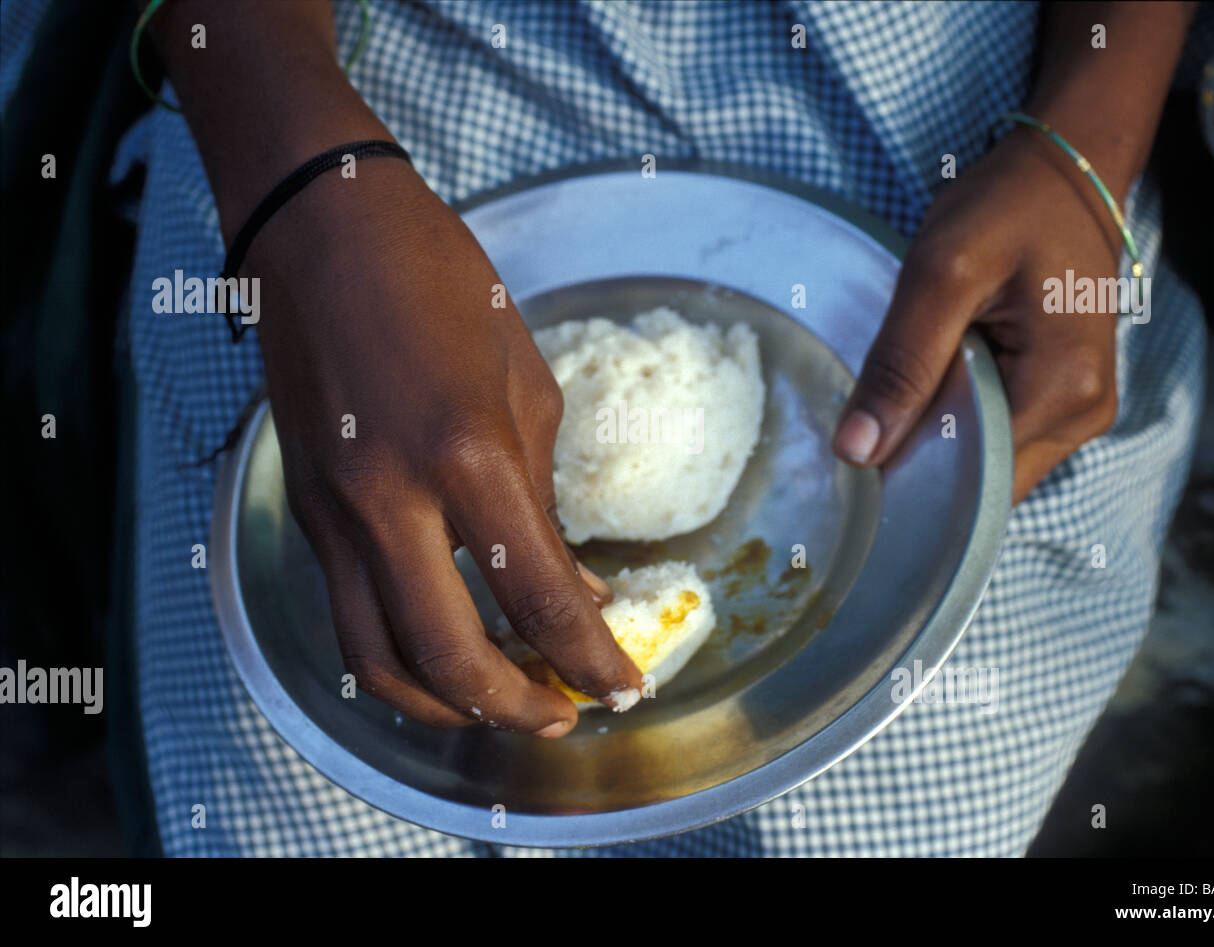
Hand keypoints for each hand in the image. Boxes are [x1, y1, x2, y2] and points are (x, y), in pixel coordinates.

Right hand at [248, 157, 642, 735]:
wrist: (321, 229)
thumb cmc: (439, 285)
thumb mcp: (522, 382)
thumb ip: (541, 496)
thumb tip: (568, 583)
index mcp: (467, 453)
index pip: (538, 595)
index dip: (590, 659)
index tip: (623, 688)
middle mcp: (390, 497)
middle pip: (447, 657)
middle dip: (514, 707)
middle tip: (561, 715)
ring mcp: (335, 510)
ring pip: (375, 658)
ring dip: (442, 705)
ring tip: (496, 705)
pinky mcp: (306, 509)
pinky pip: (347, 613)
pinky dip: (396, 655)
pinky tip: (441, 652)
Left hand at [833, 127, 1124, 502]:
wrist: (1064, 171)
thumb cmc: (1009, 206)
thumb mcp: (940, 272)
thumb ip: (901, 363)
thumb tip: (856, 450)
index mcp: (1064, 390)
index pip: (974, 478)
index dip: (911, 474)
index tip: (856, 458)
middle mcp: (1083, 416)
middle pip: (985, 482)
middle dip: (924, 463)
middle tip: (865, 431)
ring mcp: (1078, 411)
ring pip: (990, 466)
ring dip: (939, 444)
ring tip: (896, 406)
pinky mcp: (1062, 398)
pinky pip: (998, 438)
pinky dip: (957, 426)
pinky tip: (925, 397)